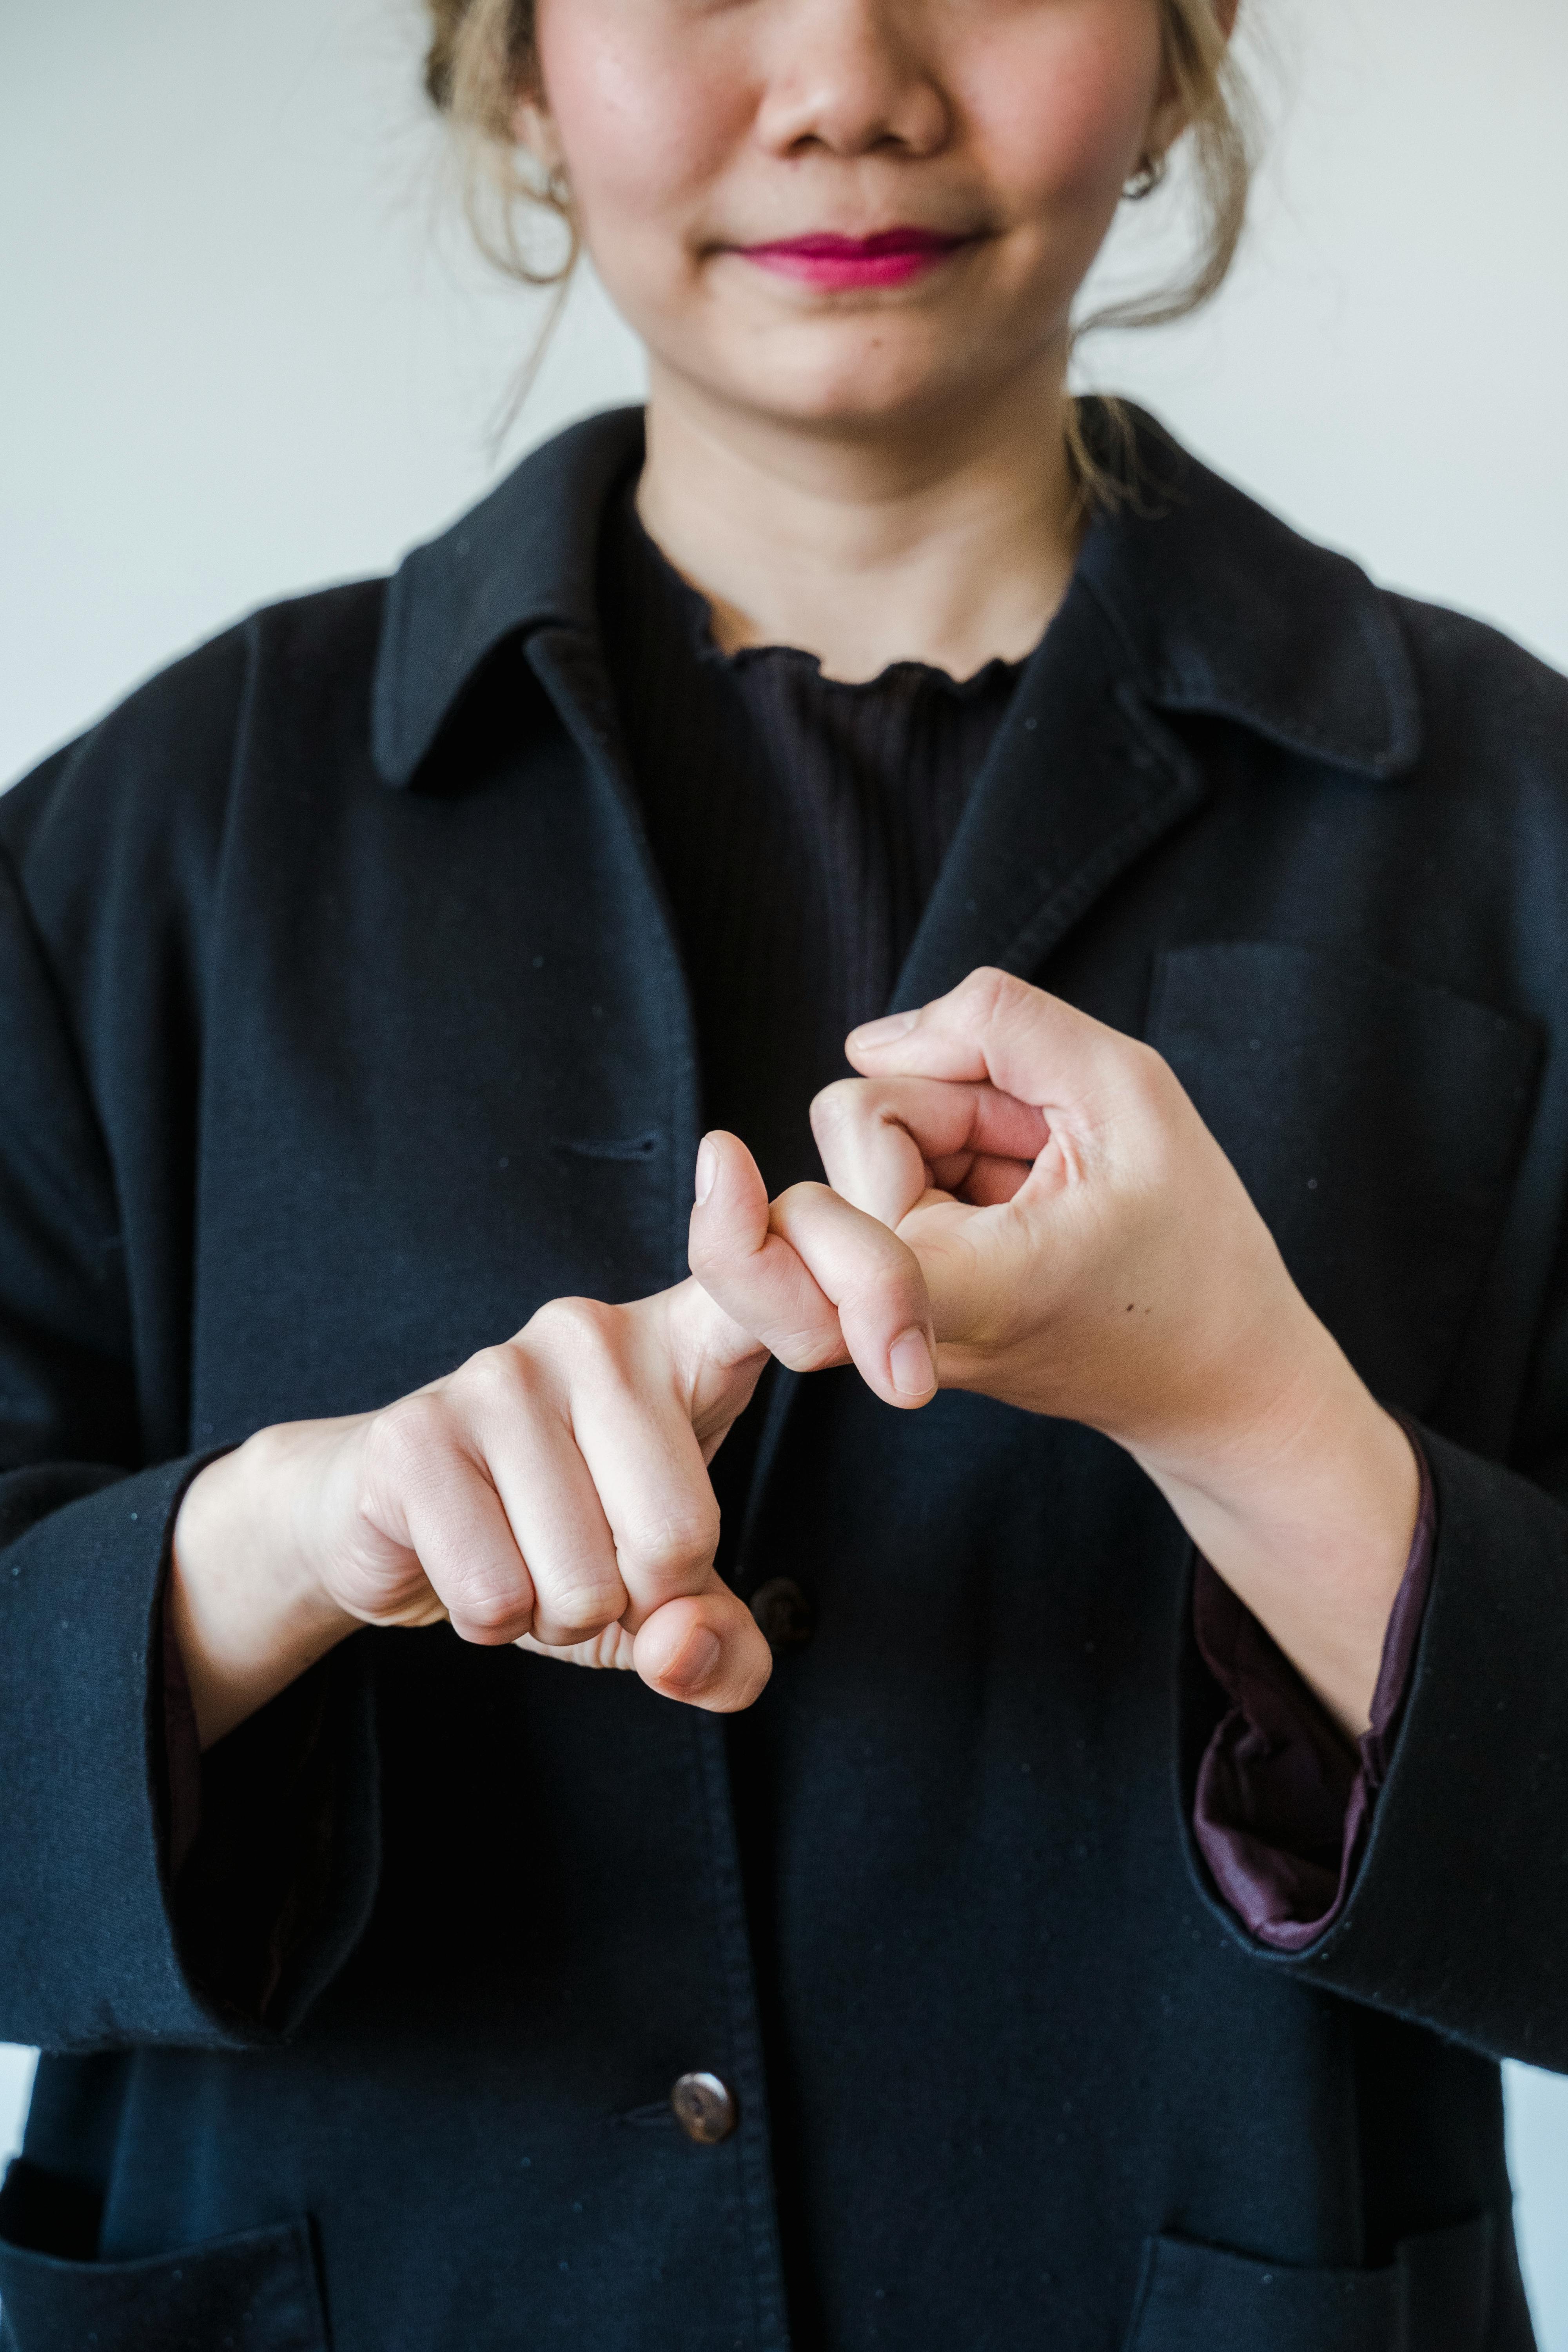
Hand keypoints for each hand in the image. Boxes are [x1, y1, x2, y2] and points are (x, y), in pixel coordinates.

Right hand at [171, 1158, 934, 1746]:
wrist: (384, 1517)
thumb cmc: (552, 1536)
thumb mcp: (662, 1597)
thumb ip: (722, 1644)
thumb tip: (691, 1647)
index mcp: (681, 1341)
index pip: (779, 1277)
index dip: (862, 1300)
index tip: (908, 1377)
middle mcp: (593, 1331)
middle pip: (682, 1534)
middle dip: (638, 1595)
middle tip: (589, 1558)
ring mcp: (500, 1373)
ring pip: (590, 1579)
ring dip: (561, 1612)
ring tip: (529, 1557)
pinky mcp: (417, 1436)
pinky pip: (502, 1594)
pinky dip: (493, 1617)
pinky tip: (472, 1559)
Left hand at [697, 969, 1418, 1737]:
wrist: (1217, 1377)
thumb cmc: (1194, 1251)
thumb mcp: (1132, 1093)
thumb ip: (1000, 1025)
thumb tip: (871, 1041)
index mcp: (962, 1294)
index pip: (816, 1258)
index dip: (750, 1225)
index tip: (722, 1163)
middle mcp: (898, 1318)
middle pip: (853, 1125)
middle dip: (945, 1102)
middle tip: (1044, 1150)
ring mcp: (886, 1314)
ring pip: (868, 1138)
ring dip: (957, 1126)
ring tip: (1046, 1174)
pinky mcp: (889, 1293)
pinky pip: (887, 1172)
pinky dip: (953, 1156)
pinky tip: (1020, 1190)